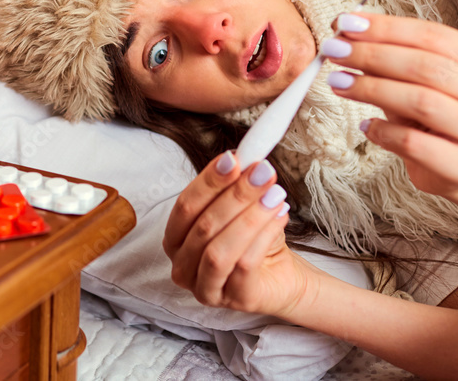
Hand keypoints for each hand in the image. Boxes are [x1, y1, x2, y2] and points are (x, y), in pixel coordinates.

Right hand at [163, 151, 311, 317]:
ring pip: (219, 250)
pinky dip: (263, 236)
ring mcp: (205, 288)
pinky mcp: (234, 299)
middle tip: (263, 172)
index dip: (209, 181)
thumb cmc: (253, 239)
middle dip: (235, 195)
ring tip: (275, 195)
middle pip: (203, 226)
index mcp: (175, 239)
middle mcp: (182, 266)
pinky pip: (244, 266)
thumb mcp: (239, 208)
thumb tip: (245, 157)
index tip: (234, 158)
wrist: (282, 275)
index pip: (185, 205)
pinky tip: (280, 216)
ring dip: (249, 217)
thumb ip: (234, 184)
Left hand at [325, 13, 457, 198]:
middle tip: (335, 50)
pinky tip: (365, 125)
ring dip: (372, 88)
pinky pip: (414, 143)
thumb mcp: (412, 82)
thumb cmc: (433, 117)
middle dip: (373, 55)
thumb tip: (345, 34)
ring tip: (338, 82)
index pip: (433, 36)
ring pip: (422, 102)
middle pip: (426, 67)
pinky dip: (383, 131)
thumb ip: (386, 58)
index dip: (387, 28)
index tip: (346, 23)